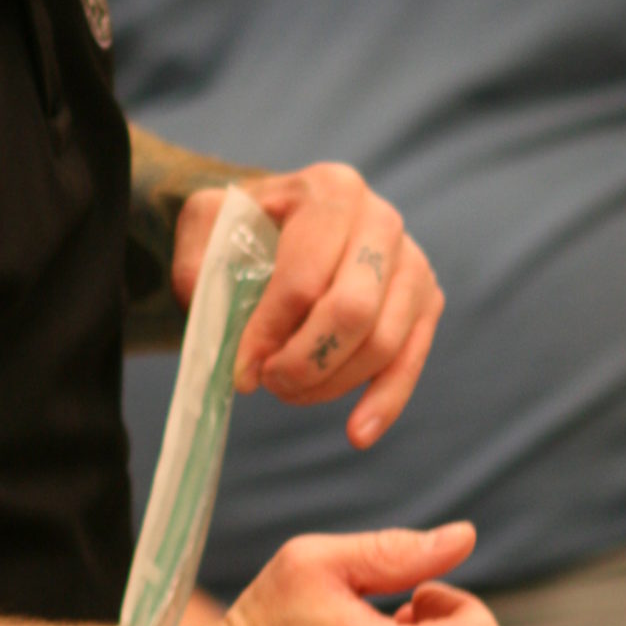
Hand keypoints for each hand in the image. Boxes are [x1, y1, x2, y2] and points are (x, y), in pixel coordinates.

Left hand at [173, 163, 443, 447]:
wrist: (288, 220)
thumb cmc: (248, 227)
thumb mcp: (208, 225)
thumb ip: (200, 265)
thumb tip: (221, 327)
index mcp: (330, 192)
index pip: (303, 278)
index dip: (268, 333)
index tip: (239, 369)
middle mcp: (382, 219)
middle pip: (353, 310)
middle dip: (305, 361)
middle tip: (267, 382)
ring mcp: (412, 261)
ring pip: (383, 343)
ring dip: (331, 383)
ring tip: (289, 391)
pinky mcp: (426, 300)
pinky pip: (410, 360)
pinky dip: (386, 402)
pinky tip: (357, 434)